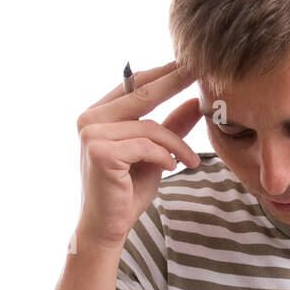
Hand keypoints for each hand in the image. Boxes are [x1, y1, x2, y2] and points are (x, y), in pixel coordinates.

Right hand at [75, 60, 201, 249]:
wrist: (108, 227)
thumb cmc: (128, 191)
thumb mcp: (156, 154)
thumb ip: (172, 127)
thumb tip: (195, 102)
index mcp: (98, 114)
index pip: (134, 84)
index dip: (163, 73)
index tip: (189, 62)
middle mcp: (90, 119)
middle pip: (142, 93)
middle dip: (174, 81)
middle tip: (200, 71)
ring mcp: (92, 134)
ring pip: (150, 126)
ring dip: (177, 145)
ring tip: (191, 161)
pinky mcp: (101, 152)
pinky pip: (147, 145)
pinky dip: (165, 156)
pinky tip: (171, 168)